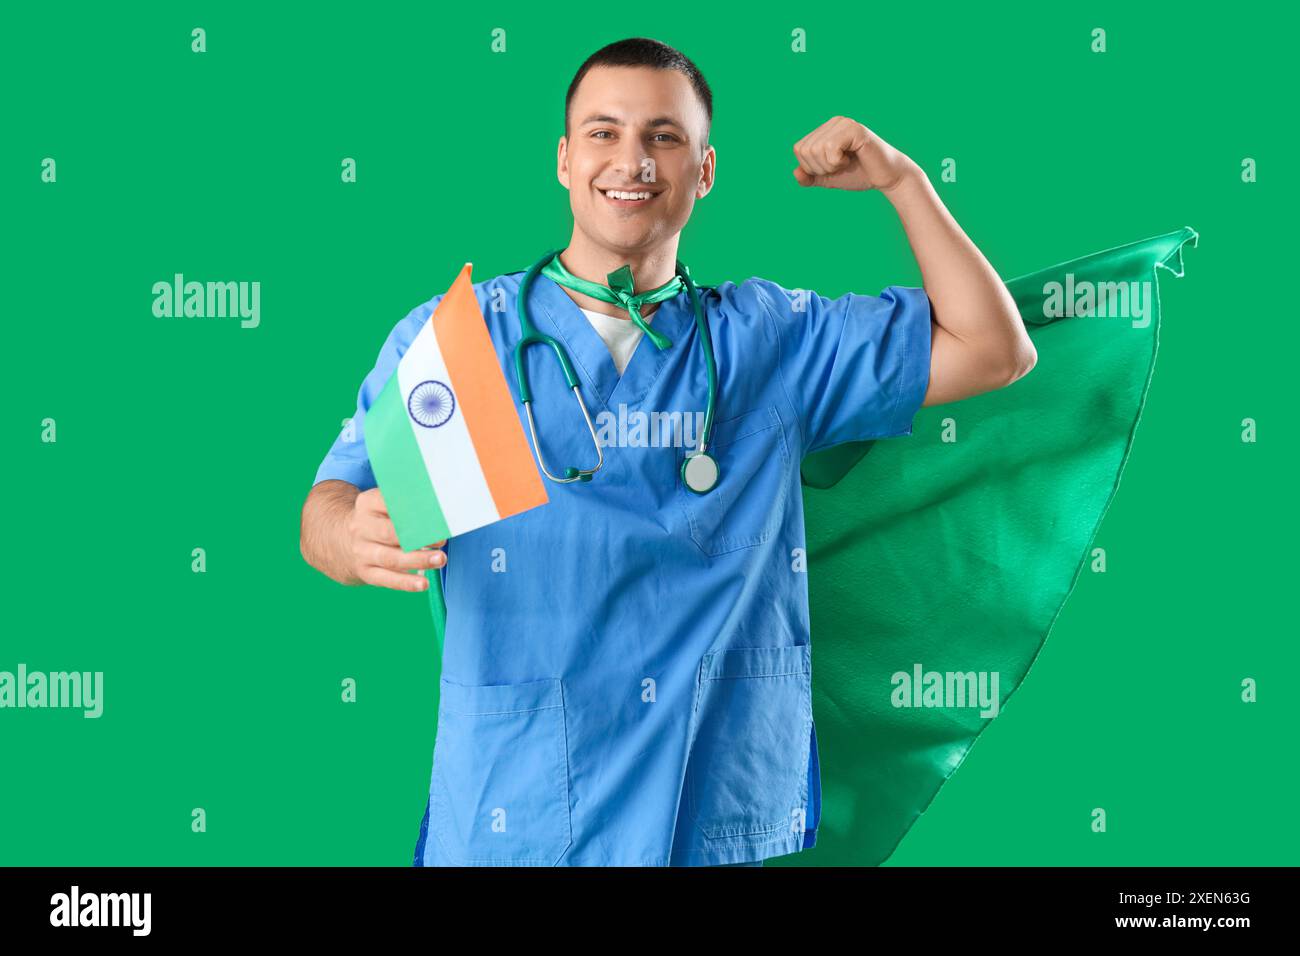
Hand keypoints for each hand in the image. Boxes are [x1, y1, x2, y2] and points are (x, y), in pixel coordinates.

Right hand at [347, 487, 446, 591]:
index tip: (434, 514)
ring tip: (440, 559)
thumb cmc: (378, 519)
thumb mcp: (384, 504)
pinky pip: (387, 579)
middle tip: (441, 539)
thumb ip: (407, 503)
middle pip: (390, 533)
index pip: (389, 503)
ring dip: (417, 560)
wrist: (344, 540)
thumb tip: (438, 510)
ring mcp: (362, 552)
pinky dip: (406, 583)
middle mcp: (361, 528)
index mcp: (368, 504)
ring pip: (391, 558)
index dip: (412, 509)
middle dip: (418, 537)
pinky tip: (423, 584)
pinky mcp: (366, 572)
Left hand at [792, 116, 916, 192]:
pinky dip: (837, 161)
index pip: (799, 149)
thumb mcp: (829, 178)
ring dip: (829, 166)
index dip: (811, 167)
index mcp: (825, 130)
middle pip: (805, 150)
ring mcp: (844, 123)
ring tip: (846, 163)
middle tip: (840, 167)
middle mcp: (834, 122)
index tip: (832, 168)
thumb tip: (795, 173)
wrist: (886, 178)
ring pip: (816, 149)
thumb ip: (811, 177)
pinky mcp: (855, 129)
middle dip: (820, 168)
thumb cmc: (859, 175)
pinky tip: (851, 159)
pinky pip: (830, 148)